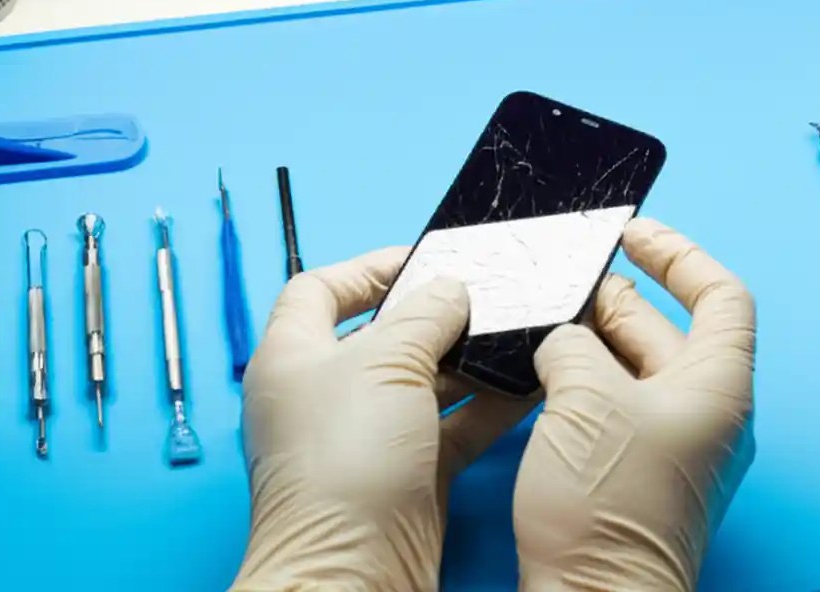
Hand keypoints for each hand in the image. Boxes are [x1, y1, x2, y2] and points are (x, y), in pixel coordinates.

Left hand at [231, 248, 533, 591]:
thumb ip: (424, 315)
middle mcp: (326, 395)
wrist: (353, 573)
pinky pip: (453, 426)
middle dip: (435, 314)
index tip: (422, 260)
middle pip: (383, 334)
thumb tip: (451, 290)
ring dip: (469, 359)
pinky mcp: (408, 475)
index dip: (367, 267)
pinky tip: (526, 385)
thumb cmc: (344, 465)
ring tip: (515, 333)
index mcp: (294, 356)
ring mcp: (369, 438)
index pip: (319, 289)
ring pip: (425, 382)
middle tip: (485, 295)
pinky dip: (487, 406)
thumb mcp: (386, 364)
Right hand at [513, 218, 756, 590]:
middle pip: (667, 330)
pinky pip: (610, 407)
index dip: (680, 255)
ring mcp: (668, 446)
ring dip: (589, 341)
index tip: (634, 234)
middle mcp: (702, 414)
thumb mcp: (586, 400)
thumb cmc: (610, 513)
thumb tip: (561, 340)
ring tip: (541, 321)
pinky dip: (579, 382)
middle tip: (563, 280)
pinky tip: (537, 374)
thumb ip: (573, 344)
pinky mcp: (632, 473)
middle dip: (615, 299)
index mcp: (717, 387)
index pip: (722, 296)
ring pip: (632, 369)